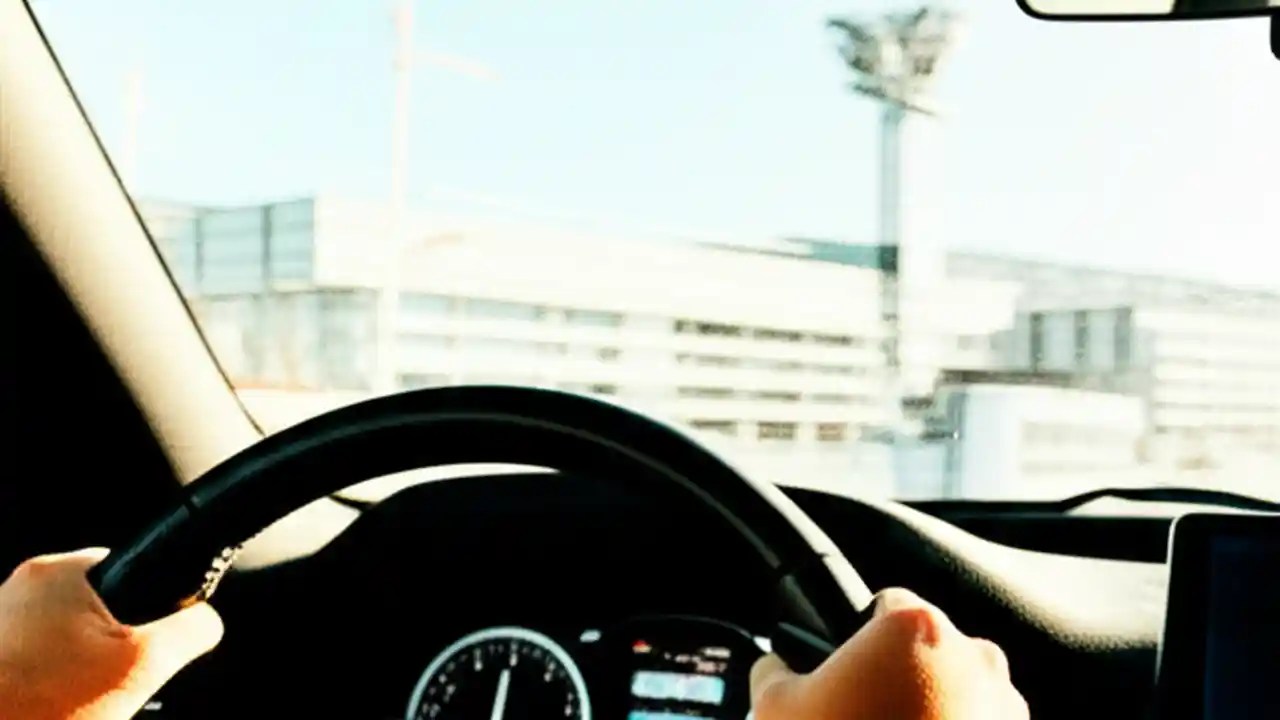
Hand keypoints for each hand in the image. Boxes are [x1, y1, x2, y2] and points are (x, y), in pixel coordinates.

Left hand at [0, 548, 222, 719]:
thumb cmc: (39, 707)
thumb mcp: (141, 668)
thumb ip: (188, 631)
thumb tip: (207, 621)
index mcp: (57, 574)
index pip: (127, 566)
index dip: (146, 605)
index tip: (140, 640)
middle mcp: (19, 587)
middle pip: (94, 605)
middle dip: (108, 642)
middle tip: (106, 679)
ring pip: (62, 632)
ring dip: (74, 661)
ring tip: (73, 695)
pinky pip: (33, 654)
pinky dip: (46, 676)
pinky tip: (49, 702)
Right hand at [750, 588, 1027, 719]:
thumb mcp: (776, 709)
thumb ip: (771, 672)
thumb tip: (772, 666)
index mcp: (916, 628)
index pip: (887, 602)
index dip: (860, 633)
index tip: (849, 667)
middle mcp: (973, 657)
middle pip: (931, 646)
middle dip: (903, 674)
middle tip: (867, 713)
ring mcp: (1005, 706)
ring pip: (963, 690)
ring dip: (936, 708)